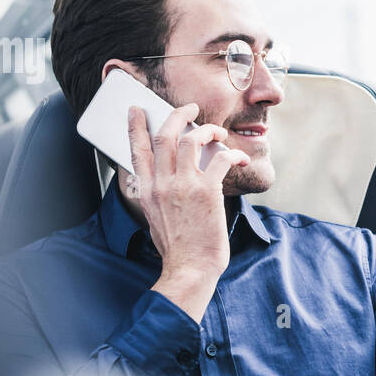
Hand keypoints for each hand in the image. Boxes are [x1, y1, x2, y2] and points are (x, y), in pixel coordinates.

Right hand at [126, 103, 249, 322]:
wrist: (190, 268)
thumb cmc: (176, 246)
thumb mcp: (154, 216)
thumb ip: (158, 192)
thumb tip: (166, 174)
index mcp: (146, 190)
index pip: (137, 149)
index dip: (136, 125)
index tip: (137, 109)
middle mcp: (162, 184)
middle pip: (165, 134)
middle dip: (178, 114)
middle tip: (190, 107)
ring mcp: (184, 186)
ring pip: (192, 139)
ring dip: (207, 129)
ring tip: (217, 132)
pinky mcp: (208, 192)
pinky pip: (221, 158)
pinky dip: (233, 153)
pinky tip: (239, 159)